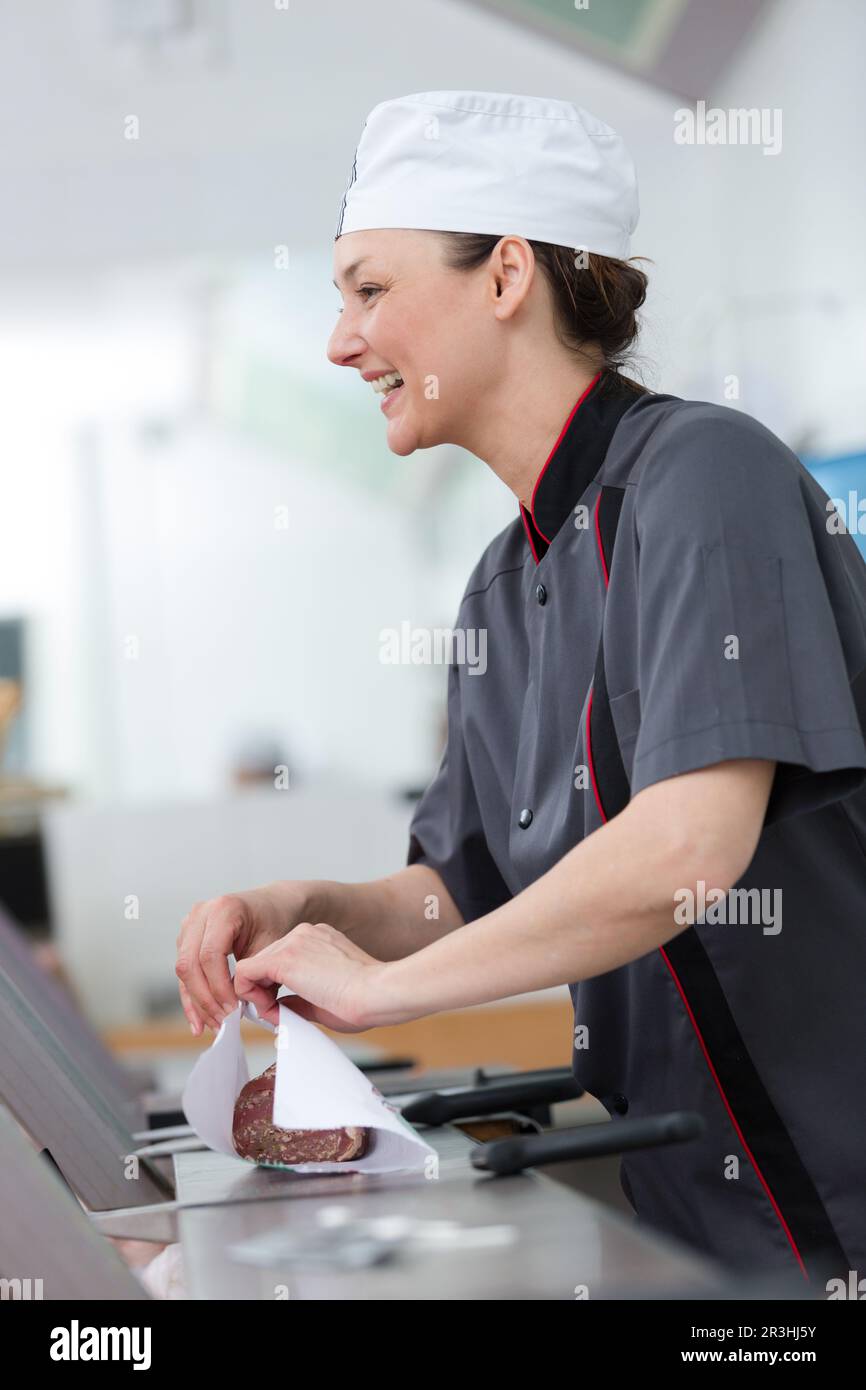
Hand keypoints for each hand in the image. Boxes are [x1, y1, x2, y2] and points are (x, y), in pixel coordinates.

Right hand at [176, 883, 307, 1034]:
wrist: (274, 906)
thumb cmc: (275, 922)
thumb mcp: (272, 947)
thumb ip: (256, 976)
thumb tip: (243, 1009)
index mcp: (224, 910)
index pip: (210, 955)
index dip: (219, 987)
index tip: (233, 1010)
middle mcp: (201, 913)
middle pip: (190, 964)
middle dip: (205, 999)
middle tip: (222, 1022)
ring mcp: (190, 924)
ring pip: (183, 971)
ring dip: (196, 1002)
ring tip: (212, 1026)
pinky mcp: (186, 938)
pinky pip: (185, 972)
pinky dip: (192, 997)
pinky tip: (198, 1020)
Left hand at [233, 922, 388, 1032]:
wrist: (377, 993)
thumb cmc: (364, 1000)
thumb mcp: (325, 999)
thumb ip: (300, 1000)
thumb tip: (281, 1009)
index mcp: (318, 940)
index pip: (280, 960)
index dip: (274, 988)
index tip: (281, 1010)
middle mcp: (304, 934)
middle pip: (263, 962)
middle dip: (263, 992)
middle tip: (274, 1016)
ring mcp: (293, 942)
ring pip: (251, 966)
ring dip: (256, 994)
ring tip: (273, 1015)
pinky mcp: (283, 958)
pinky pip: (245, 973)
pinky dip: (249, 994)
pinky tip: (267, 1011)